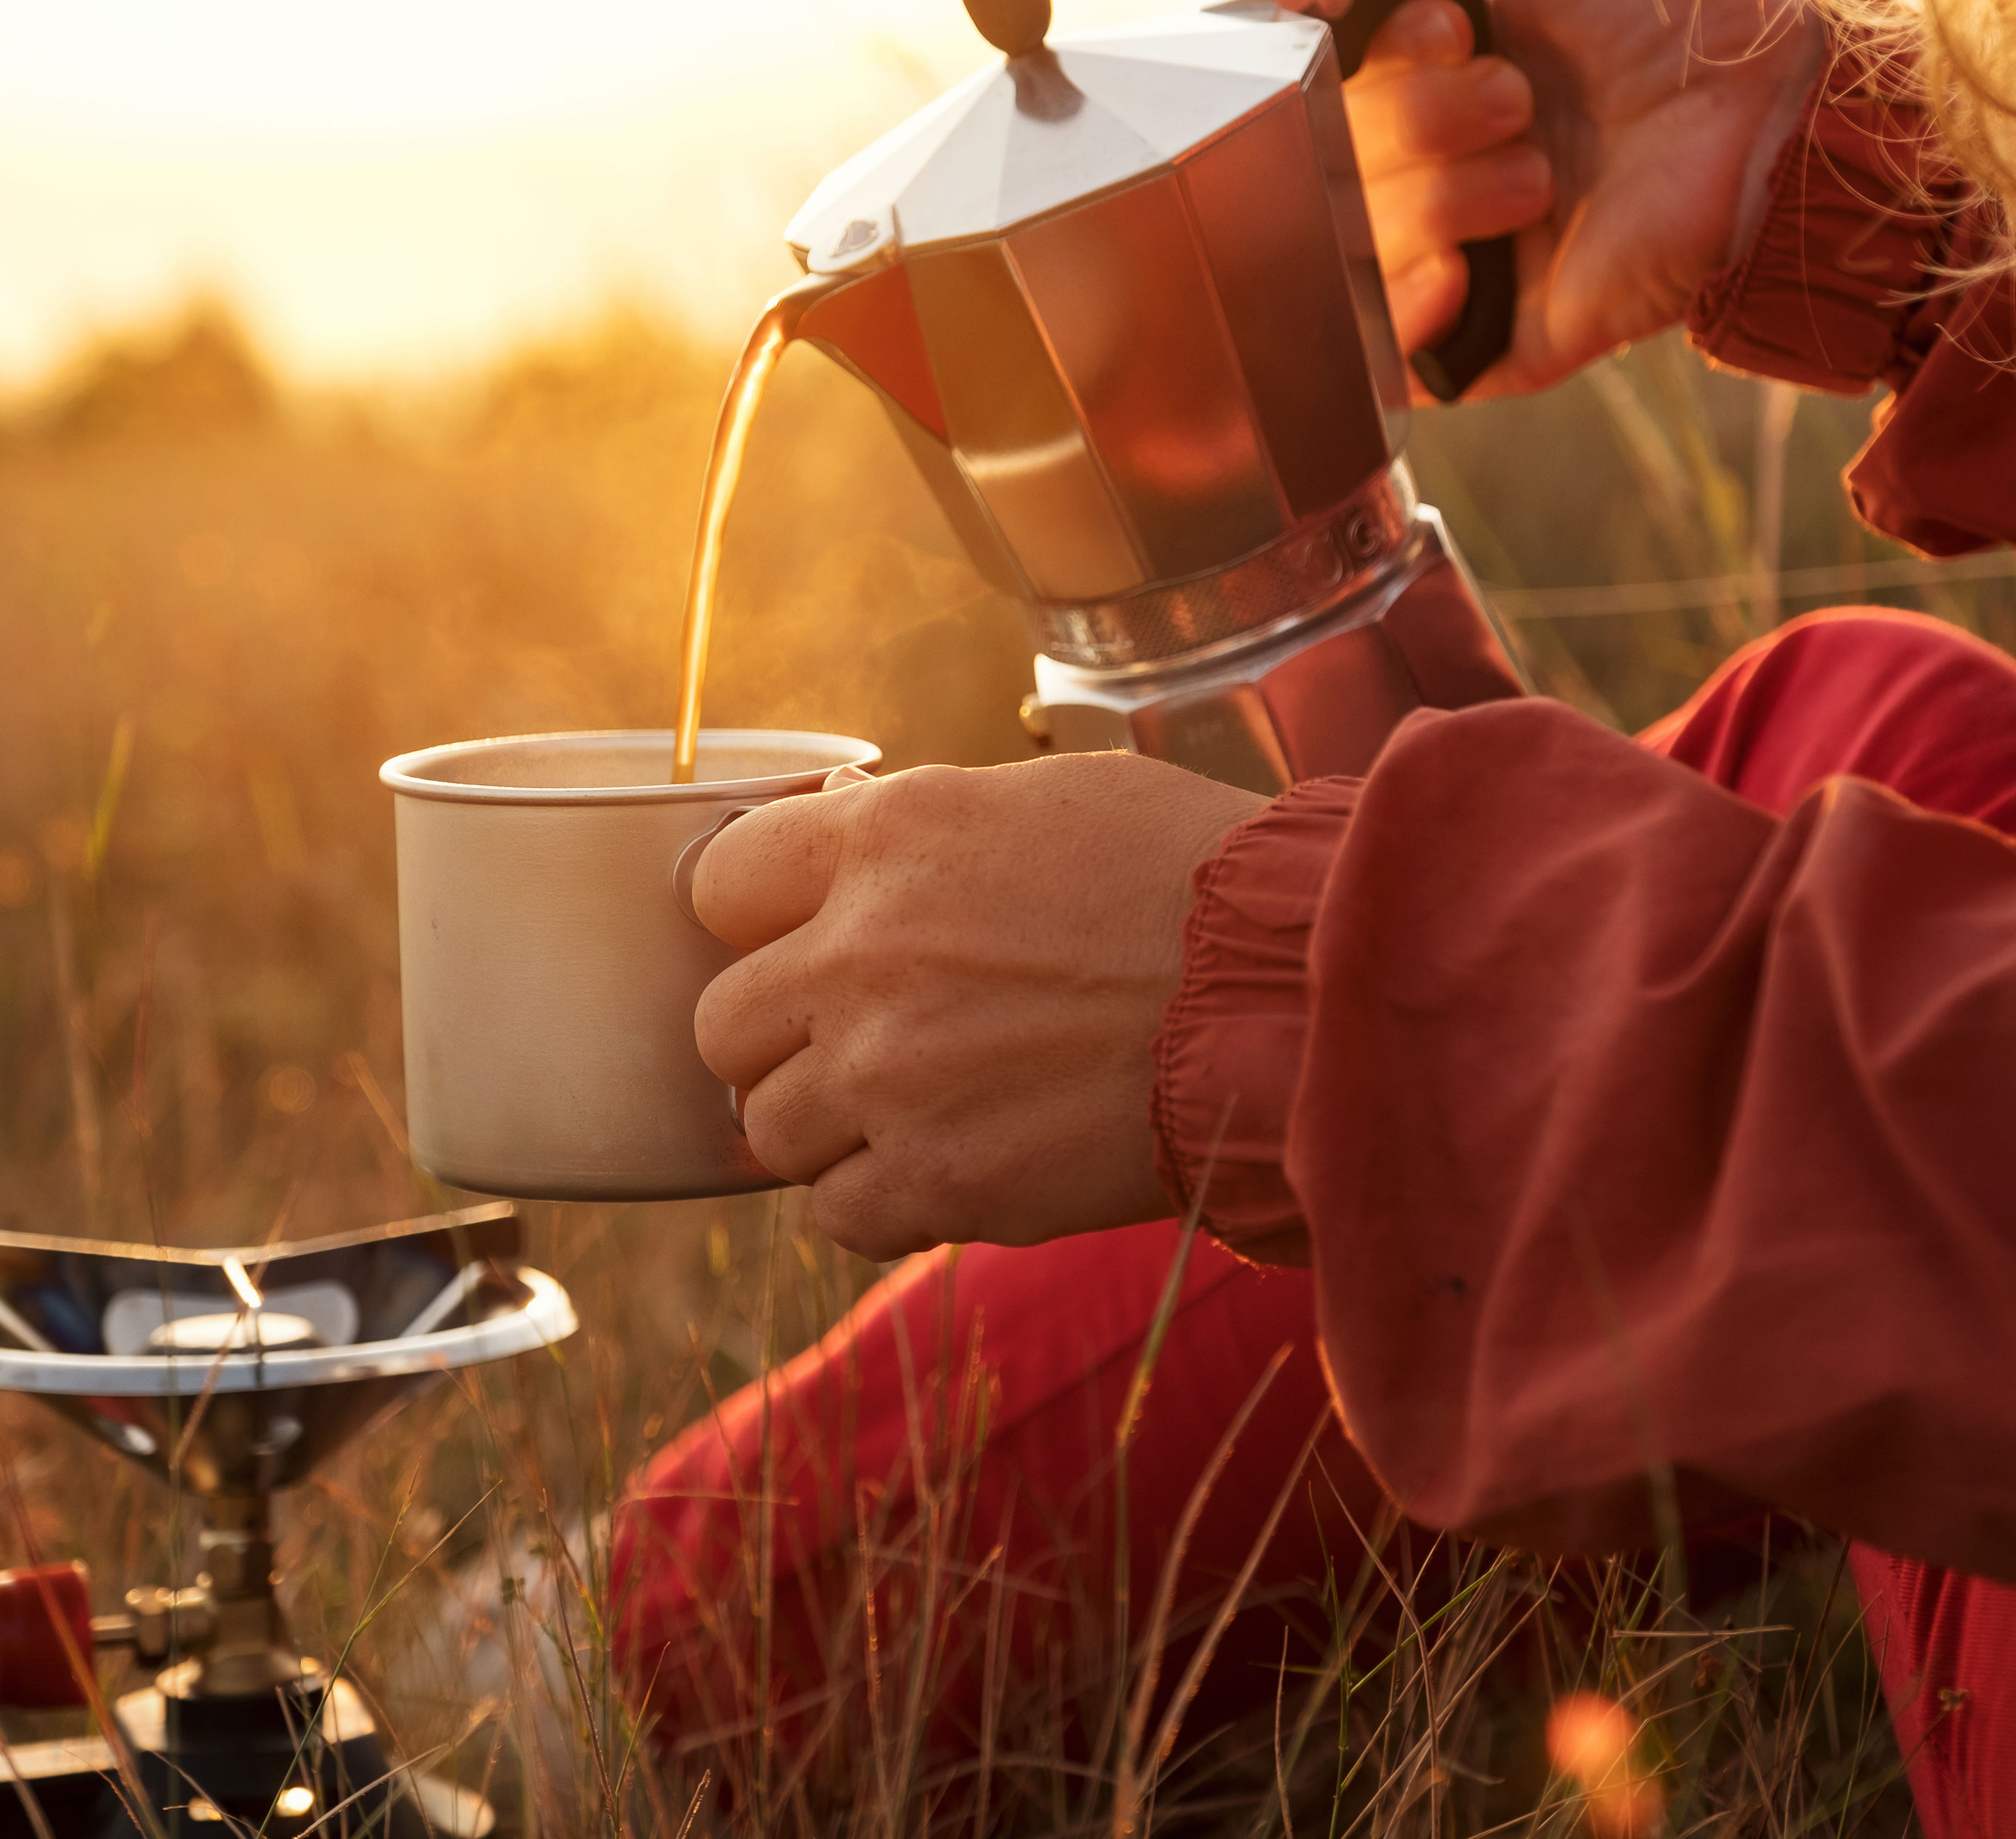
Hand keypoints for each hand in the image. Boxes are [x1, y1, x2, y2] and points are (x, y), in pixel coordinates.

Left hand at [691, 753, 1267, 1261]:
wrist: (1294, 993)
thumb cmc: (1193, 880)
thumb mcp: (1045, 802)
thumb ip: (921, 832)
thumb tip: (849, 850)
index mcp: (886, 837)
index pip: (721, 884)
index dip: (762, 918)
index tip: (807, 940)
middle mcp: (861, 953)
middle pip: (726, 1023)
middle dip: (787, 1036)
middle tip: (869, 1040)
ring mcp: (889, 1075)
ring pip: (771, 1127)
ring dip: (834, 1126)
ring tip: (926, 1107)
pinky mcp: (938, 1181)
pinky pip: (837, 1213)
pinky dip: (883, 1201)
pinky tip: (952, 1164)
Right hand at [1291, 0, 1825, 396]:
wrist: (1773, 123)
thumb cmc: (1683, 18)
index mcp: (1433, 81)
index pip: (1332, 82)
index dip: (1379, 56)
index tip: (1450, 27)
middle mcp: (1433, 171)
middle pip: (1337, 160)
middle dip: (1424, 119)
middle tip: (1519, 101)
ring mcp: (1460, 259)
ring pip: (1360, 242)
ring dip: (1445, 196)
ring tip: (1541, 179)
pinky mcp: (1492, 342)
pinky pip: (1389, 348)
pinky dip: (1405, 306)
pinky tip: (1462, 267)